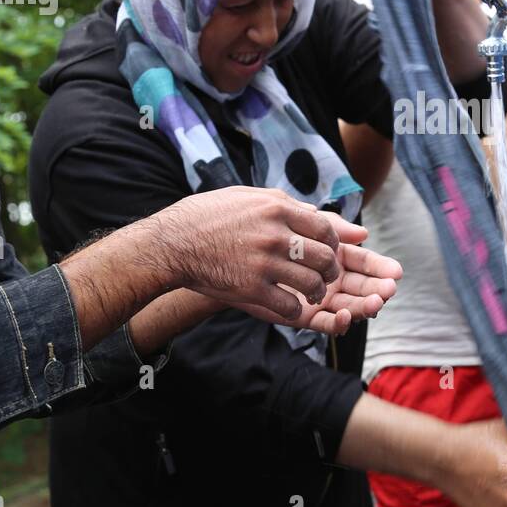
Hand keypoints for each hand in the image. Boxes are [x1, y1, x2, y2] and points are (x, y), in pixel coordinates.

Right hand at [164, 187, 356, 320]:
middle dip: (331, 271)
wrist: (171, 243)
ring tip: (313, 295)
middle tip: (326, 278)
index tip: (331, 252)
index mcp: (277, 208)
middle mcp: (275, 235)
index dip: (334, 243)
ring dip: (317, 293)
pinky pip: (288, 305)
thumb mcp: (246, 196)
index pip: (325, 228)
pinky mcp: (250, 289)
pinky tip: (290, 306)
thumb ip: (283, 202)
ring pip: (311, 283)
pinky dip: (295, 310)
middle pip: (325, 257)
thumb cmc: (207, 216)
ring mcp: (264, 263)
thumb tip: (315, 211)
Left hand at [230, 216, 402, 334]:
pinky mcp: (303, 316)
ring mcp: (319, 299)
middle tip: (389, 290)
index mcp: (334, 255)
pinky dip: (337, 322)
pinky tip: (343, 316)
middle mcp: (331, 279)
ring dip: (364, 306)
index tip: (396, 271)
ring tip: (374, 303)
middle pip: (362, 286)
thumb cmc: (263, 233)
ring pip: (349, 305)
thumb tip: (362, 233)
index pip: (364, 262)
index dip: (380, 267)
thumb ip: (329, 228)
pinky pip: (325, 323)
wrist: (227, 254)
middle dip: (377, 288)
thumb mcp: (298, 224)